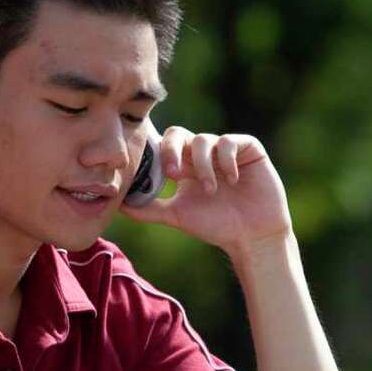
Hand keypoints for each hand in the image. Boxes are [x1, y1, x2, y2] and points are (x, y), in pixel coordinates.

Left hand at [117, 125, 292, 254]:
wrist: (251, 236)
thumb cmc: (216, 226)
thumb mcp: (177, 216)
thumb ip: (149, 209)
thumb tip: (119, 205)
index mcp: (185, 165)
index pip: (165, 145)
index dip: (160, 153)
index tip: (162, 175)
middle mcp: (203, 154)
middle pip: (179, 134)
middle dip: (173, 151)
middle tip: (173, 174)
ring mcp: (225, 149)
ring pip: (203, 140)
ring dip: (202, 166)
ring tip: (210, 190)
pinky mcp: (248, 148)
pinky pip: (230, 142)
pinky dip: (226, 161)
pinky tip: (232, 180)